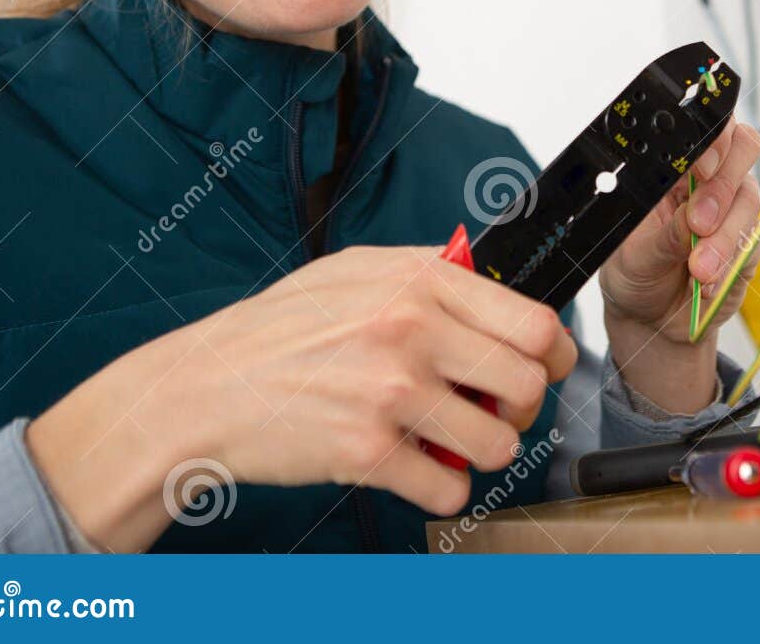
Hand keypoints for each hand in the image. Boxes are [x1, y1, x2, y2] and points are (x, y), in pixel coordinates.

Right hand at [27, 245, 576, 550]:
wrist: (206, 386)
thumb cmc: (281, 329)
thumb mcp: (358, 270)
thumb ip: (431, 274)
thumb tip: (497, 290)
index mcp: (420, 280)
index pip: (534, 321)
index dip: (553, 353)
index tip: (545, 368)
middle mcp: (413, 329)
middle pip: (530, 383)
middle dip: (521, 407)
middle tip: (493, 411)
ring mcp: (390, 391)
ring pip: (499, 443)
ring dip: (483, 451)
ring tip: (451, 442)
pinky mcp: (367, 451)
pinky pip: (448, 489)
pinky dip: (440, 488)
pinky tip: (414, 469)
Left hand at [597, 119, 759, 408]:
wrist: (653, 319)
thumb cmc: (636, 273)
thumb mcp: (634, 254)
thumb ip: (664, 235)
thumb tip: (689, 219)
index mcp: (673, 168)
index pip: (703, 130)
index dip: (712, 139)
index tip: (700, 168)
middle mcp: (708, 180)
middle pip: (742, 147)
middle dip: (722, 186)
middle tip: (699, 223)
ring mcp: (733, 208)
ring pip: (749, 200)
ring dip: (725, 238)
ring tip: (698, 271)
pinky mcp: (750, 241)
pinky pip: (755, 239)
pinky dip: (732, 263)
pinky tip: (709, 283)